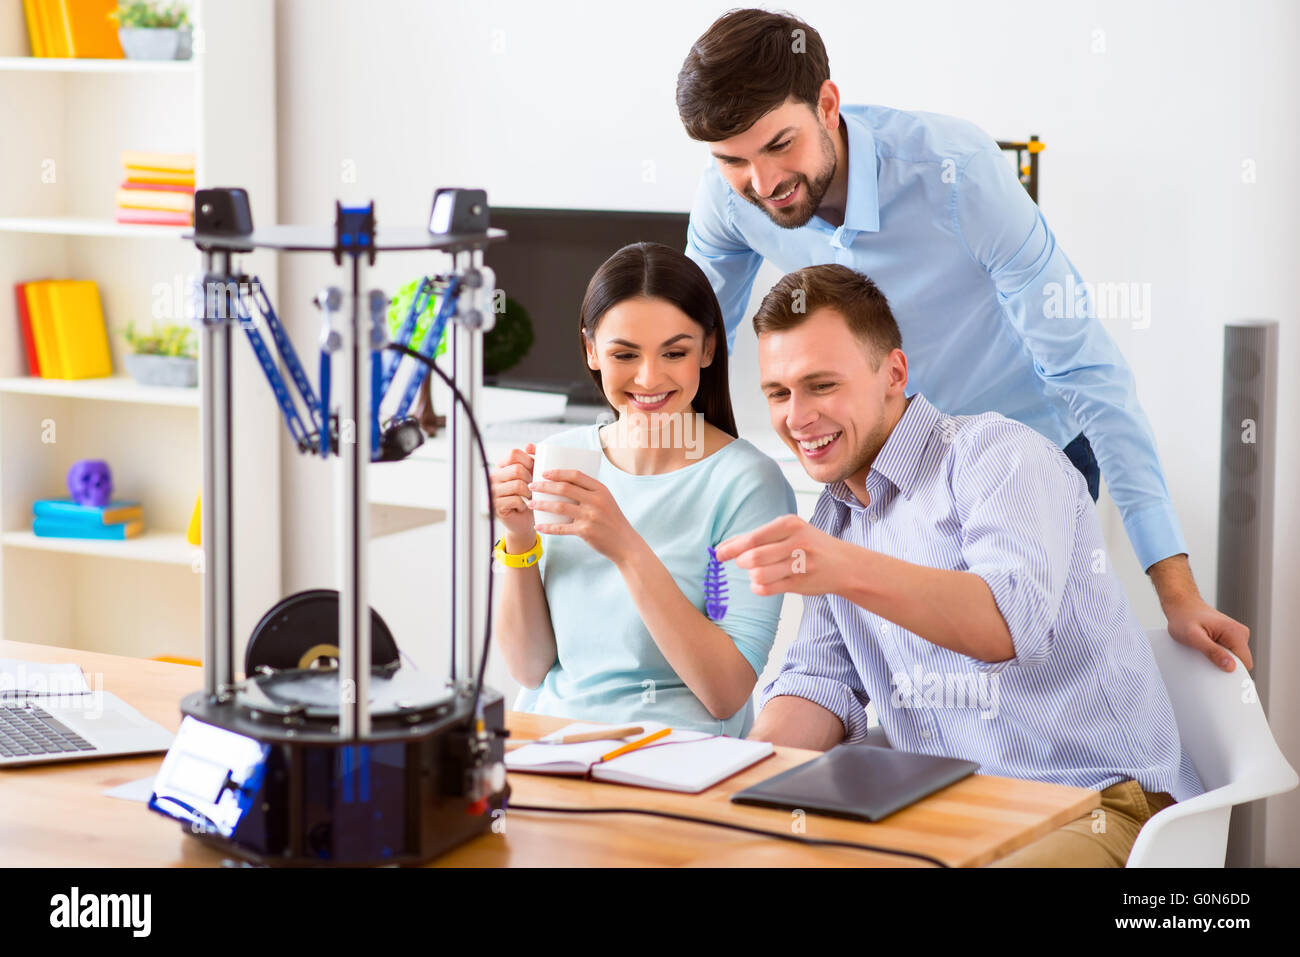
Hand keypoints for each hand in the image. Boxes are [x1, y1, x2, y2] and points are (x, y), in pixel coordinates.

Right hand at [489, 443, 536, 549]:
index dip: (528, 460)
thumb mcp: (532, 476)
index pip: (514, 453)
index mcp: (502, 466)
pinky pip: (515, 500)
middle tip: (533, 488)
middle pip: (517, 469)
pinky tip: (523, 507)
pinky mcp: (496, 506)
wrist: (524, 521)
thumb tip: (529, 445)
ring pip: (518, 485)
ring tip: (529, 497)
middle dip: (531, 479)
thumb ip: (532, 460)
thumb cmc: (530, 496)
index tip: (534, 471)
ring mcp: (493, 491)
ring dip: (529, 493)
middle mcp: (494, 476)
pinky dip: (524, 504)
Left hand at [527, 469, 638, 563]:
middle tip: (531, 486)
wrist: (625, 544)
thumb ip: (589, 492)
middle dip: (544, 486)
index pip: (576, 475)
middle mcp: (596, 500)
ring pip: (560, 506)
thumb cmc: (612, 521)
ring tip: (530, 504)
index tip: (543, 473)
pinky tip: (538, 527)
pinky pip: (561, 528)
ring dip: (542, 504)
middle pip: (564, 488)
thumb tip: (566, 483)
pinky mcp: (585, 531)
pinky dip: (548, 528)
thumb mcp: (606, 501)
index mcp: (600, 489)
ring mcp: (591, 516)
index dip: (558, 472)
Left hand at [714, 514, 846, 596]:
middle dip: (741, 562)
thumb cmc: (809, 544)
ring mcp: (800, 565)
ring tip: (757, 572)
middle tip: (743, 562)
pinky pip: (768, 589)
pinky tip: (761, 583)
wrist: (844, 564)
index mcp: (791, 524)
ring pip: (759, 575)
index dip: (731, 548)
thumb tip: (724, 546)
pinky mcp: (800, 584)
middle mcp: (797, 543)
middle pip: (754, 557)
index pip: (753, 538)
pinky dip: (758, 587)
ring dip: (752, 575)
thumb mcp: (788, 531)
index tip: (718, 554)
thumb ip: (758, 536)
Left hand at [1148, 554, 1252, 671]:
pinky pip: (1229, 653)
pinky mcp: (1230, 636)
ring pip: (1235, 658)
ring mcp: (1236, 634)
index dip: (1233, 673)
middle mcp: (1240, 633)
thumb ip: (1212, 651)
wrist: (1181, 605)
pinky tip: (1205, 651)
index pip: (1245, 664)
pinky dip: (1219, 655)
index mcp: (1236, 633)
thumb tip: (1230, 667)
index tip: (1218, 678)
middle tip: (1205, 663)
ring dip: (1221, 661)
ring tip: (1203, 654)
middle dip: (1225, 667)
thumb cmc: (1184, 618)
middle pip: (1241, 662)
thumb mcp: (1193, 637)